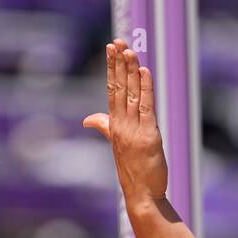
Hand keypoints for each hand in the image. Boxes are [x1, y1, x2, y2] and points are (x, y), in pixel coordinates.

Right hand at [83, 40, 166, 204]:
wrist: (141, 195)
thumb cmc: (132, 171)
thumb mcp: (117, 145)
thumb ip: (105, 127)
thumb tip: (88, 119)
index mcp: (114, 125)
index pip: (112, 90)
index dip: (112, 68)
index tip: (111, 49)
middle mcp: (121, 125)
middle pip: (119, 88)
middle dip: (119, 64)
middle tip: (118, 41)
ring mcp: (133, 131)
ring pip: (131, 95)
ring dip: (131, 72)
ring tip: (130, 51)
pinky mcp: (148, 136)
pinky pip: (146, 108)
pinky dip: (145, 89)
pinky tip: (144, 73)